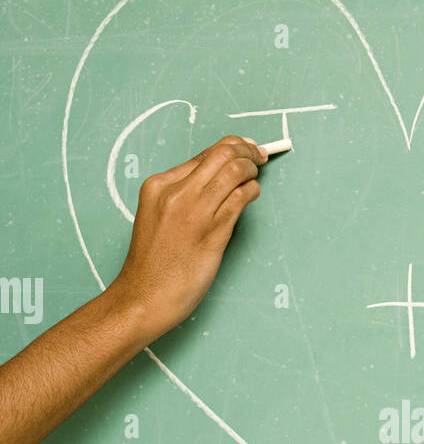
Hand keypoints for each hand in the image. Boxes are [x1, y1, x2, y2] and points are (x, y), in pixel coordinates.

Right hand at [110, 135, 267, 343]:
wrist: (144, 296)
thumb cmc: (153, 264)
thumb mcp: (158, 216)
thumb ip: (182, 196)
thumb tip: (217, 178)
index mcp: (158, 185)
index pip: (202, 154)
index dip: (229, 147)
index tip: (245, 148)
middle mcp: (176, 193)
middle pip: (221, 154)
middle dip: (246, 150)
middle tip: (259, 155)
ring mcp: (195, 211)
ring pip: (234, 171)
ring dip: (252, 168)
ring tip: (257, 174)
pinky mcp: (213, 232)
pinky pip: (240, 198)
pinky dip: (252, 191)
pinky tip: (252, 194)